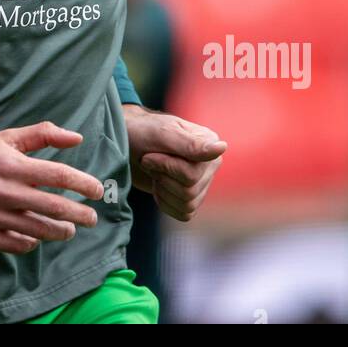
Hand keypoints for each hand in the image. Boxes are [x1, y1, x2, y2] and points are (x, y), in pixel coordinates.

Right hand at [0, 121, 103, 254]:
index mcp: (11, 165)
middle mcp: (4, 191)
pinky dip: (32, 243)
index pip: (58, 175)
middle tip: (91, 217)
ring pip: (38, 230)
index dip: (83, 183)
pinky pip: (16, 245)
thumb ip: (42, 135)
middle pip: (53, 207)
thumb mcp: (6, 138)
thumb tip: (77, 137)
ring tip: (68, 229)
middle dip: (79, 214)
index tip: (97, 190)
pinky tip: (38, 238)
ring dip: (60, 232)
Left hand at [122, 106, 225, 221]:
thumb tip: (222, 147)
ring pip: (188, 204)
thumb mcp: (162, 133)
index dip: (166, 168)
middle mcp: (209, 164)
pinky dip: (165, 203)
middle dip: (163, 178)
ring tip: (154, 172)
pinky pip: (184, 214)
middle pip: (190, 191)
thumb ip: (191, 144)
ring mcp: (202, 182)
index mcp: (209, 143)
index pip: (193, 174)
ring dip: (163, 190)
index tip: (149, 155)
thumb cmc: (141, 132)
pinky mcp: (190, 197)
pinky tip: (157, 186)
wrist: (125, 141)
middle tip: (149, 161)